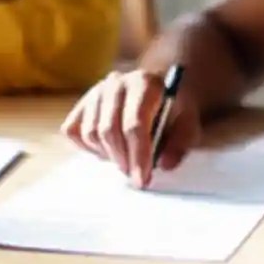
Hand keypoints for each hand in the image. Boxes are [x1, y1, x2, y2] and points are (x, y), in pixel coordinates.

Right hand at [60, 70, 202, 186]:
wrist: (157, 91)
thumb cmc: (172, 110)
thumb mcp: (188, 123)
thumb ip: (181, 142)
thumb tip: (165, 164)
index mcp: (144, 83)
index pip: (134, 124)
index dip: (138, 156)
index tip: (141, 180)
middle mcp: (116, 83)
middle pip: (109, 131)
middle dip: (122, 160)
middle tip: (134, 175)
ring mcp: (95, 92)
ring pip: (91, 134)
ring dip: (108, 155)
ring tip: (126, 157)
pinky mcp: (81, 103)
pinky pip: (74, 133)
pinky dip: (90, 148)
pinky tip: (109, 148)